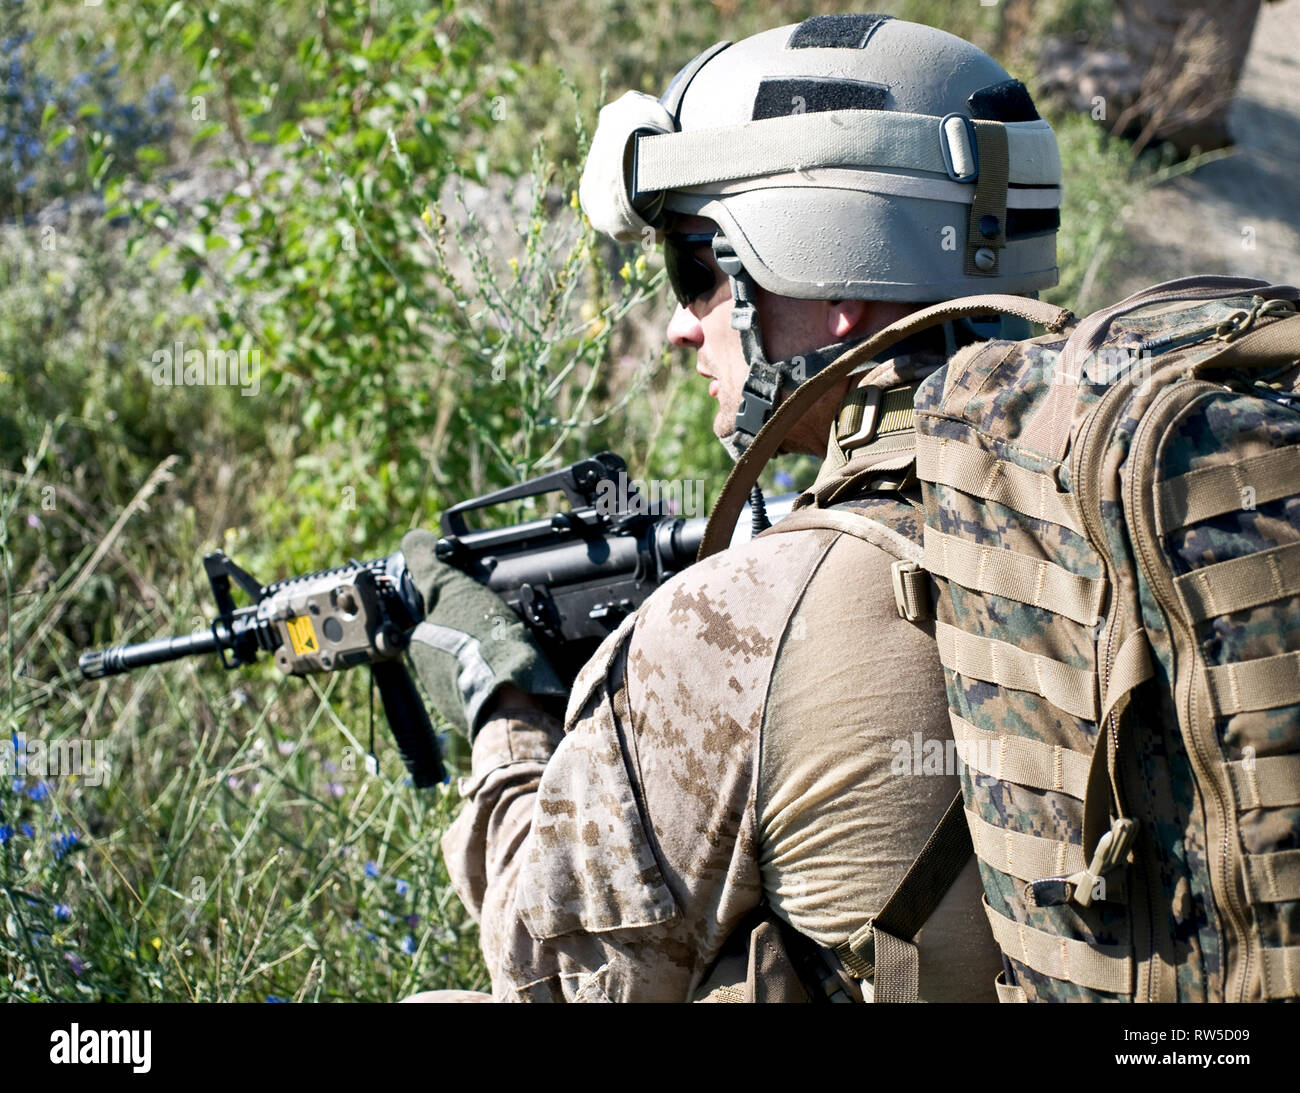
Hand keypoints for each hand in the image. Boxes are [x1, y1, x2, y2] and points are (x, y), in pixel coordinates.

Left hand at [401, 529, 565, 737]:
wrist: (514, 693)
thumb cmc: (479, 640)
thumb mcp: (449, 589)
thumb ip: (427, 566)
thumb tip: (412, 540)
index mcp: (419, 647)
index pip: (430, 618)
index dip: (452, 603)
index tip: (472, 598)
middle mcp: (431, 677)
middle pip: (451, 640)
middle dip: (469, 627)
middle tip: (493, 616)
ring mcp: (456, 698)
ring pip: (471, 661)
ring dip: (487, 648)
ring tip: (508, 638)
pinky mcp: (484, 711)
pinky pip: (491, 682)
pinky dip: (501, 669)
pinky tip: (515, 659)